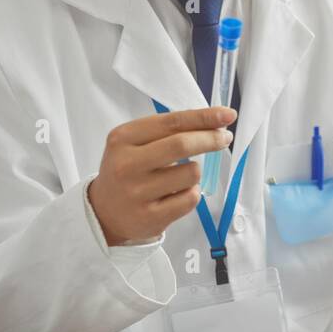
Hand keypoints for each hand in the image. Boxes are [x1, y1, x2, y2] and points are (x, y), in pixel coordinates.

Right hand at [88, 107, 236, 246]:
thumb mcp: (135, 143)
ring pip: (191, 173)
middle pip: (182, 145)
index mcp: (123, 138)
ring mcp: (138, 193)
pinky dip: (192, 193)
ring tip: (180, 176)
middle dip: (211, 139)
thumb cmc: (129, 170)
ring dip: (195, 172)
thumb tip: (215, 123)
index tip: (228, 114)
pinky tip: (177, 194)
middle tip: (225, 138)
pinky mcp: (150, 217)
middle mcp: (127, 164)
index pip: (172, 122)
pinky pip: (190, 198)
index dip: (204, 117)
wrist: (104, 213)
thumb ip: (168, 131)